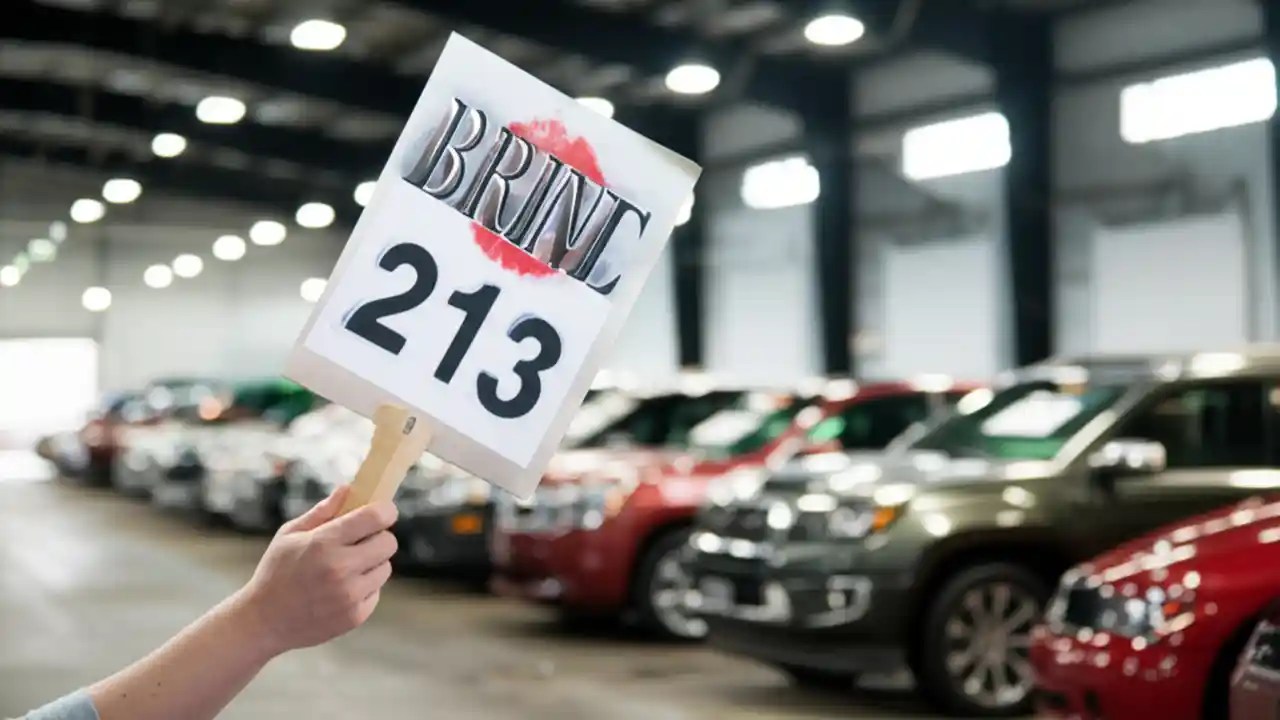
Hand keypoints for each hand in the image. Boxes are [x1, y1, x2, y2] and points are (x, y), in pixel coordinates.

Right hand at [232, 485, 398, 656]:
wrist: (263, 622)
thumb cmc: (276, 572)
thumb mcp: (290, 534)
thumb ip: (323, 511)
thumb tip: (349, 488)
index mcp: (324, 543)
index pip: (375, 517)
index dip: (385, 510)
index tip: (383, 511)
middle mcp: (340, 568)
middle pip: (388, 542)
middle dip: (378, 537)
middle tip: (362, 541)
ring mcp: (349, 595)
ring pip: (385, 567)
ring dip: (372, 563)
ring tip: (347, 567)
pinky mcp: (355, 616)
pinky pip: (376, 591)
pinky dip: (365, 587)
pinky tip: (342, 589)